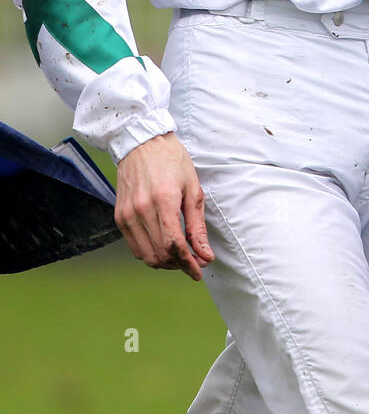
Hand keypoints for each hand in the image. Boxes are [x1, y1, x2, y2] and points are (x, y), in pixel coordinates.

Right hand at [115, 132, 213, 280]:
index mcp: (164, 200)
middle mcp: (141, 209)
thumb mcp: (192, 188)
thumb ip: (197, 225)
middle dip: (180, 265)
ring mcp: (127, 214)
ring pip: (146, 255)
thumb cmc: (171, 160)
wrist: (142, 142)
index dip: (188, 264)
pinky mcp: (119, 216)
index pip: (174, 245)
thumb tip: (205, 254)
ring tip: (180, 256)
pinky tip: (163, 246)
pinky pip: (134, 246)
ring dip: (165, 262)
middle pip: (160, 254)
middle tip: (194, 262)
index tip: (199, 271)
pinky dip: (150, 253)